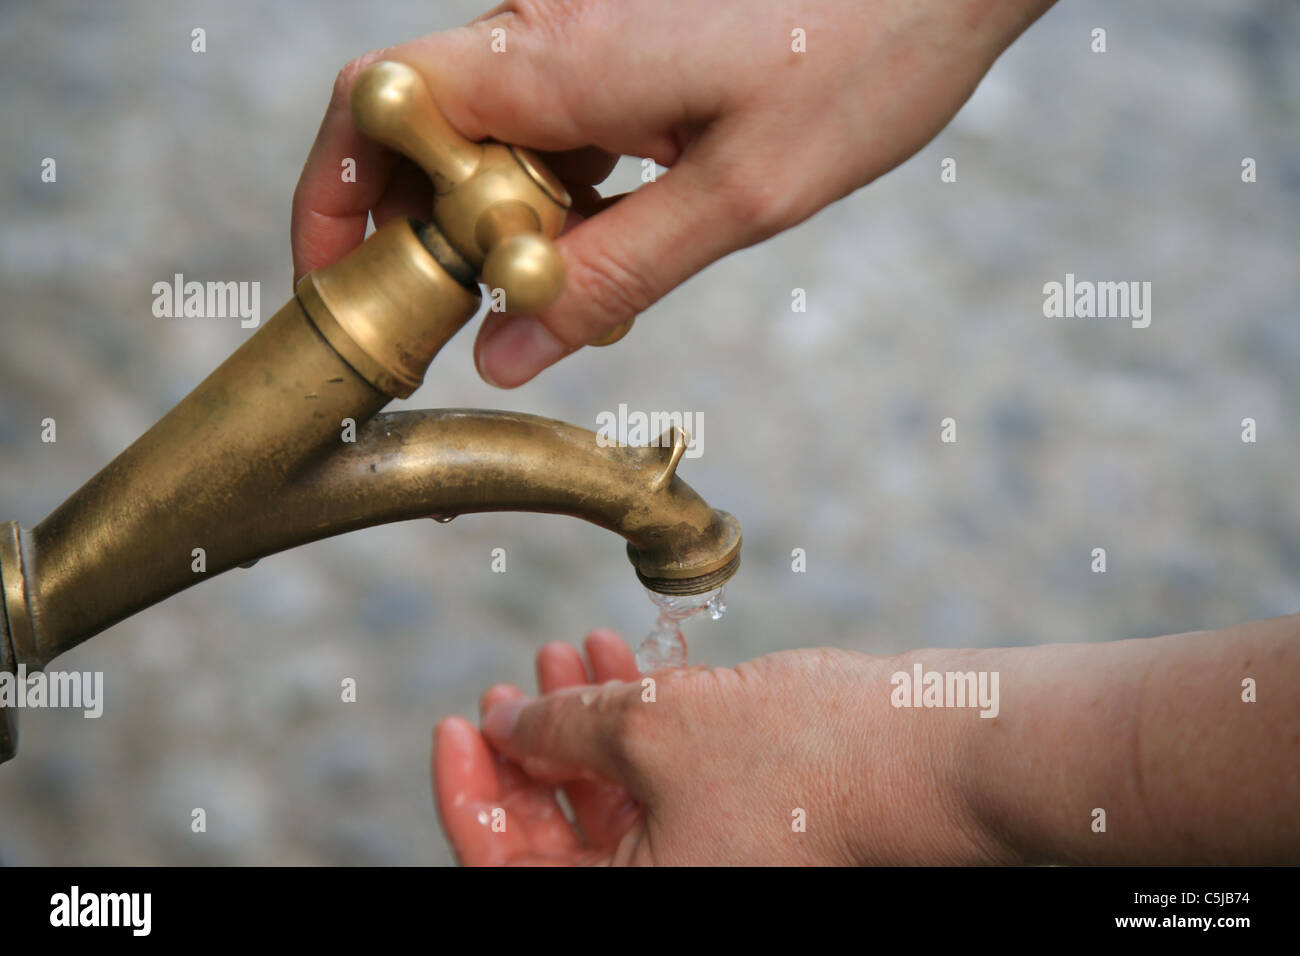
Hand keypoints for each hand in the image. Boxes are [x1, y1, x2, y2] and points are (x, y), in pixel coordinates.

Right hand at [292, 0, 1055, 386]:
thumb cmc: (867, 51)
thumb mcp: (741, 196)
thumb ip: (615, 274)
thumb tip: (507, 350)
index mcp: (559, 56)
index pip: (380, 108)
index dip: (332, 197)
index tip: (333, 285)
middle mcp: (549, 22)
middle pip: (421, 124)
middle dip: (415, 230)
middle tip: (450, 322)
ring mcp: (584, 19)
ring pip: (486, 125)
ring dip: (489, 216)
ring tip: (532, 296)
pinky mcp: (621, 29)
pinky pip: (548, 112)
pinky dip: (548, 186)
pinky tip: (592, 238)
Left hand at [432, 629, 1004, 864]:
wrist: (927, 754)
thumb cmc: (802, 762)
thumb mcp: (653, 730)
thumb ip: (562, 727)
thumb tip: (508, 722)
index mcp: (633, 904)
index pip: (507, 864)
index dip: (470, 790)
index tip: (457, 725)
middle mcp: (665, 891)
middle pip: (554, 834)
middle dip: (529, 747)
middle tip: (508, 686)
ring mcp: (703, 857)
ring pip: (610, 797)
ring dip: (582, 720)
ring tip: (563, 651)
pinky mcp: (736, 816)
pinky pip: (660, 778)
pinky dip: (633, 722)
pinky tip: (616, 660)